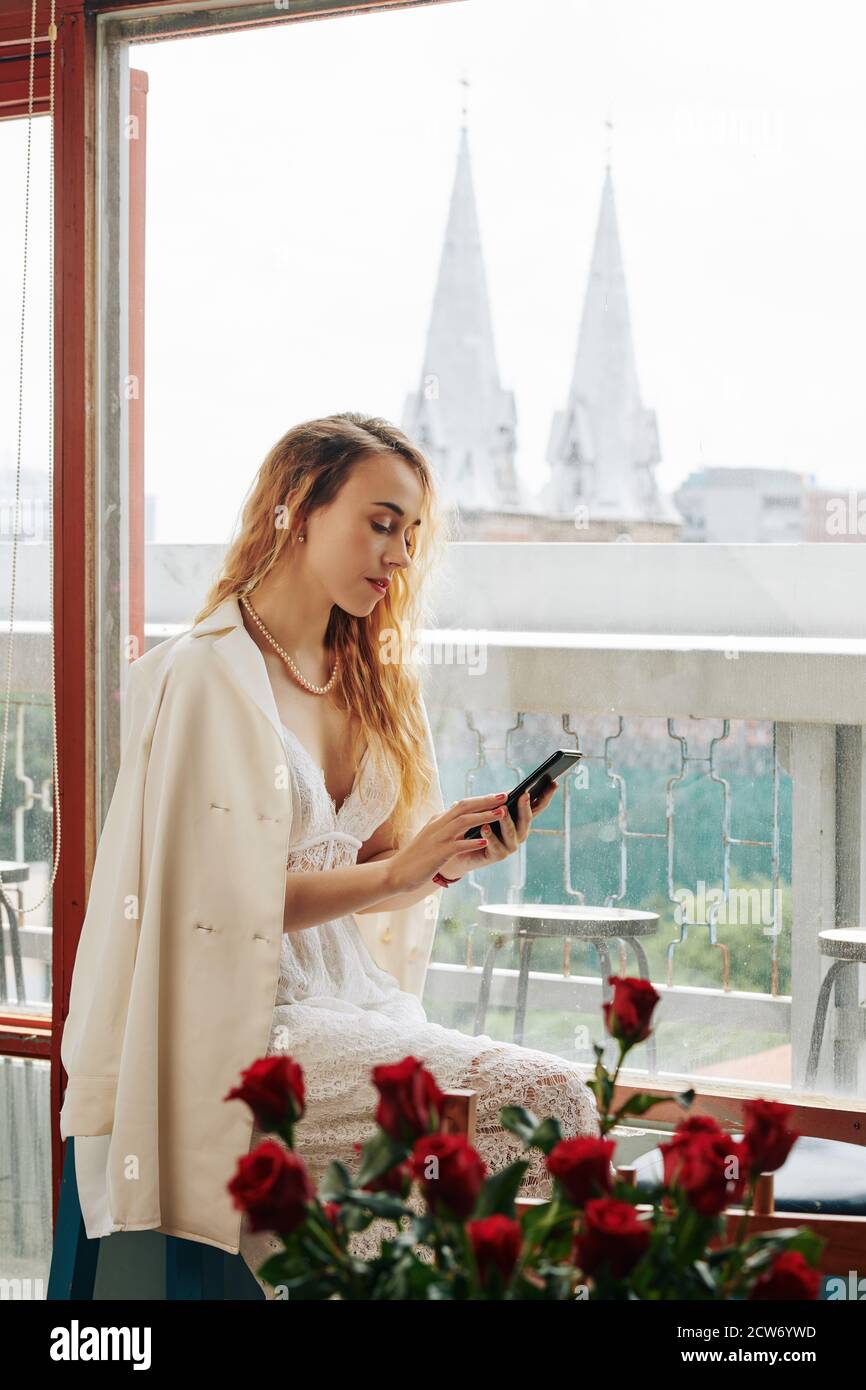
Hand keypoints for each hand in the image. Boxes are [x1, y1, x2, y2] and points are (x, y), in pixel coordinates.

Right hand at [386, 793, 512, 895]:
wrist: (394, 873)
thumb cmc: (415, 858)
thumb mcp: (431, 837)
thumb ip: (445, 827)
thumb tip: (461, 817)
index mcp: (438, 821)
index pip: (462, 804)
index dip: (481, 799)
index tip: (498, 795)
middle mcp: (438, 825)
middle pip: (464, 807)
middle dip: (486, 801)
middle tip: (505, 795)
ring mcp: (437, 839)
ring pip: (463, 822)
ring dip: (483, 816)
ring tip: (501, 813)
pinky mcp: (437, 854)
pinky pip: (457, 846)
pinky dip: (471, 842)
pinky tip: (485, 841)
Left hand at [437, 779, 559, 879]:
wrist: (459, 847)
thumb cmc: (474, 824)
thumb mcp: (486, 809)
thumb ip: (497, 803)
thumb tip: (505, 795)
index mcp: (519, 819)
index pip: (537, 806)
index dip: (546, 796)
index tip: (553, 782)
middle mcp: (519, 833)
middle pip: (527, 819)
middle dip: (525, 807)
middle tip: (524, 795)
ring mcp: (510, 846)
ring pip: (512, 832)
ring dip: (507, 821)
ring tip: (502, 809)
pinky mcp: (497, 856)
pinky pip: (496, 846)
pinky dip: (491, 836)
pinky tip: (485, 827)